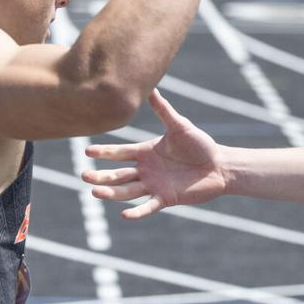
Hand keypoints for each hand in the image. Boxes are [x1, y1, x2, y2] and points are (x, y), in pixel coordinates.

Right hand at [84, 91, 226, 219]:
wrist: (220, 165)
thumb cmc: (201, 145)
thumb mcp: (180, 126)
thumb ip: (164, 110)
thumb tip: (151, 88)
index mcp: (146, 152)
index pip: (119, 153)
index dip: (104, 153)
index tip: (87, 152)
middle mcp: (146, 170)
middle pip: (118, 174)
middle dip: (101, 176)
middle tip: (84, 176)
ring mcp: (154, 185)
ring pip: (127, 191)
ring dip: (111, 193)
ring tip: (95, 193)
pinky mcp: (166, 198)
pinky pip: (148, 206)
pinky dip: (137, 212)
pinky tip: (124, 215)